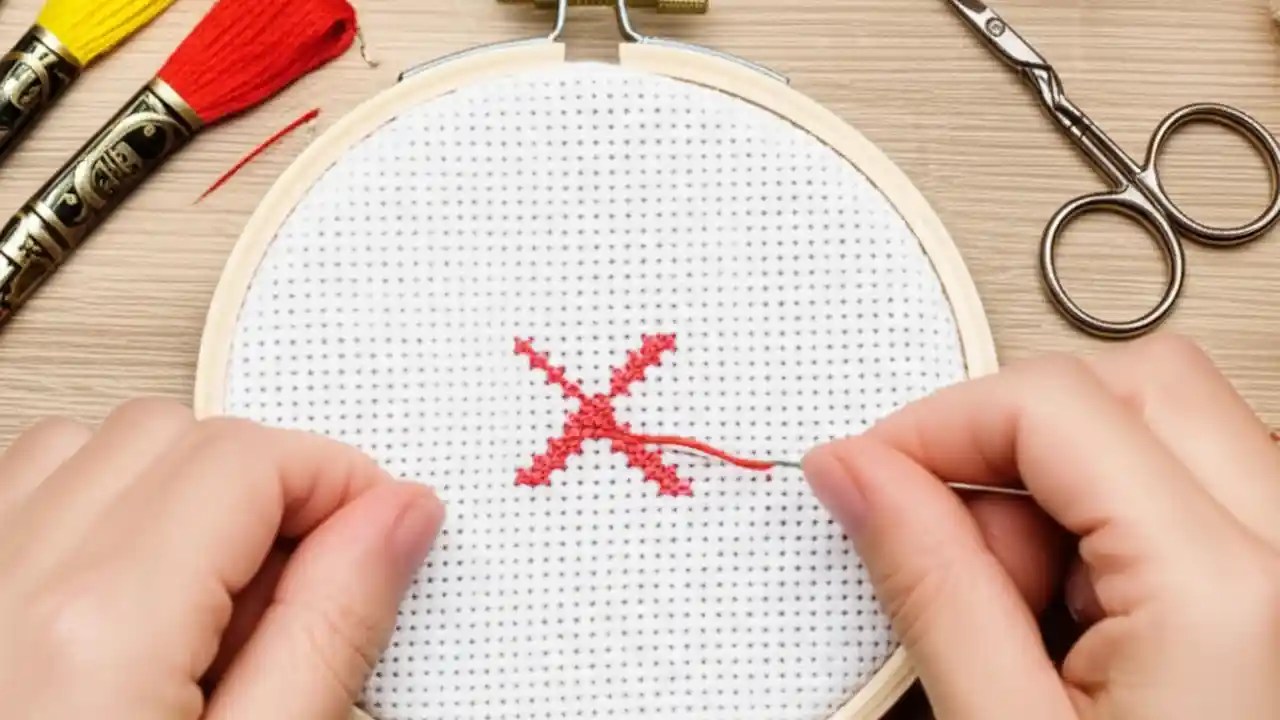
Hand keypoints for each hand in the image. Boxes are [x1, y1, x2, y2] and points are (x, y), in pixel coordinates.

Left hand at [0, 400, 442, 719]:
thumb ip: (330, 632)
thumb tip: (398, 517)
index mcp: (100, 625)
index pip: (250, 456)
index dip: (339, 480)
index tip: (379, 532)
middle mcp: (11, 579)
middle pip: (172, 434)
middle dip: (262, 484)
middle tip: (302, 583)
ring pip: (89, 447)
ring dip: (174, 492)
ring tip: (215, 601)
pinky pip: (25, 489)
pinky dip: (97, 511)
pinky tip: (132, 598)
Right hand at [803, 334, 1279, 719]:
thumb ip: (928, 582)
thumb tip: (857, 474)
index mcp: (1232, 588)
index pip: (1056, 405)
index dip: (936, 424)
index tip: (866, 473)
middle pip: (1137, 385)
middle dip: (1010, 440)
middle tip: (942, 531)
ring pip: (1165, 433)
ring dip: (1059, 497)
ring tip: (1020, 622)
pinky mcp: (1279, 594)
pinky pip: (1190, 497)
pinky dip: (1105, 537)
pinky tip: (1075, 635)